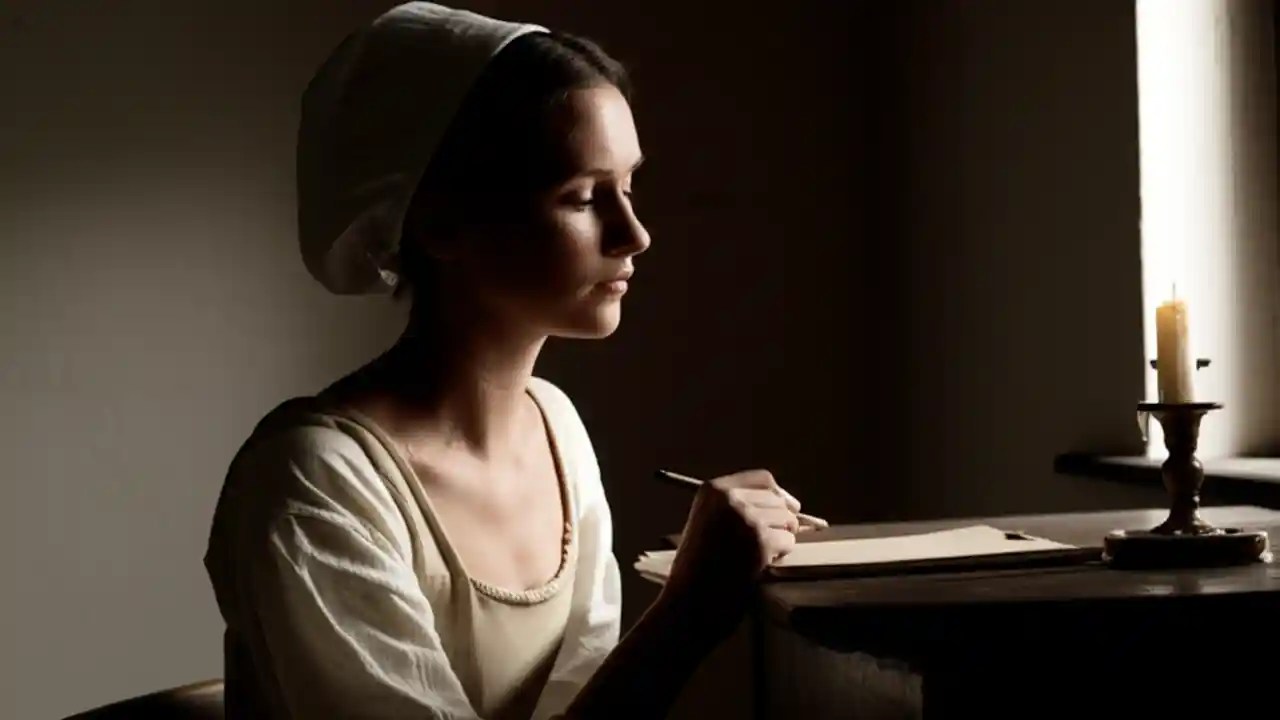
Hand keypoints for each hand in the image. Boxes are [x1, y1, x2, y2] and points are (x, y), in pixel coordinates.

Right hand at [659, 469, 800, 637]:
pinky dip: (780, 555)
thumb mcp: (707, 523)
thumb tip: (788, 507)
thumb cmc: (697, 568)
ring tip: (757, 556)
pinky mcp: (760, 542)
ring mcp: (746, 519)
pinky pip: (788, 542)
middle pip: (779, 500)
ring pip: (787, 521)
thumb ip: (737, 508)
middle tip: (773, 541)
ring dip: (781, 539)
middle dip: (782, 521)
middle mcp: (730, 498)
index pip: (763, 480)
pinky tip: (760, 564)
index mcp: (713, 490)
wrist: (688, 601)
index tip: (788, 507)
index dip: (779, 494)